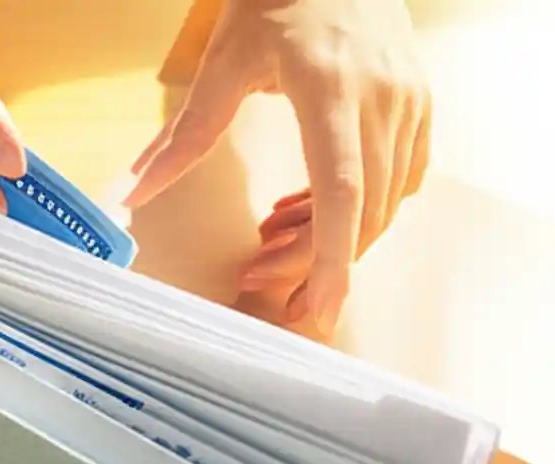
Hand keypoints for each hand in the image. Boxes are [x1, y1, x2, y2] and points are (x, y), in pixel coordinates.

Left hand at [127, 0, 431, 335]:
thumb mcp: (223, 63)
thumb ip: (185, 136)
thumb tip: (134, 192)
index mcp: (331, 89)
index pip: (342, 193)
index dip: (331, 260)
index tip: (318, 309)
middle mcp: (382, 99)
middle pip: (360, 210)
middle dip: (313, 260)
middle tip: (260, 277)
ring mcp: (409, 101)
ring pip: (383, 200)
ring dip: (332, 234)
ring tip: (275, 232)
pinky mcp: (420, 102)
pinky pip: (400, 177)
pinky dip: (359, 204)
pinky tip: (311, 203)